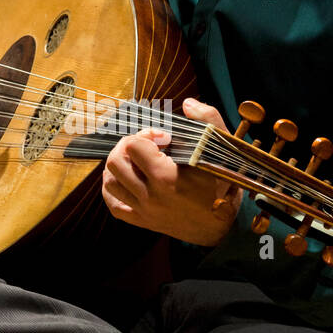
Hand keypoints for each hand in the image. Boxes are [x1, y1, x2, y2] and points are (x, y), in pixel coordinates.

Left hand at [101, 98, 243, 245]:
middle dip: (128, 146)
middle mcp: (151, 196)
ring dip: (119, 166)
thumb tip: (187, 103)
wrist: (221, 229)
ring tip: (136, 160)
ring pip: (110, 181)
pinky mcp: (142, 221)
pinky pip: (113, 204)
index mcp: (167, 178)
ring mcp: (144, 210)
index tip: (163, 138)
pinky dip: (113, 189)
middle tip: (146, 146)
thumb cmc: (222, 187)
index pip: (134, 146)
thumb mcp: (220, 151)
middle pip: (116, 162)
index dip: (146, 134)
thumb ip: (208, 121)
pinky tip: (125, 179)